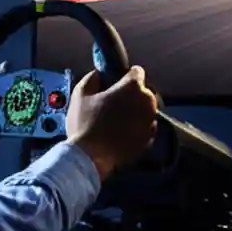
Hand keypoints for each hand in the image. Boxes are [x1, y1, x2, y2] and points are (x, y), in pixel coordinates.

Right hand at [64, 65, 157, 180]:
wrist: (90, 158)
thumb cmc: (84, 124)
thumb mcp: (80, 93)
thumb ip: (93, 78)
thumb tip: (99, 74)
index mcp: (132, 87)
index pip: (137, 72)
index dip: (126, 76)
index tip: (117, 83)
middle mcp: (147, 102)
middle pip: (144, 91)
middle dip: (132, 94)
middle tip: (115, 103)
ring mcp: (150, 122)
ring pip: (146, 110)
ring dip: (136, 111)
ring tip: (119, 120)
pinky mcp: (149, 139)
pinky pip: (146, 127)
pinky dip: (138, 127)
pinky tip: (124, 132)